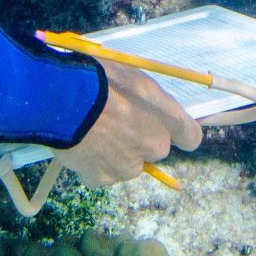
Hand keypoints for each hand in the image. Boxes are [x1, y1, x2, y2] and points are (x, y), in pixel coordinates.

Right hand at [53, 59, 202, 185]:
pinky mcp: (103, 178)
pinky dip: (93, 162)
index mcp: (168, 119)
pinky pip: (101, 172)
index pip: (191, 137)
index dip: (178, 133)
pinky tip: (79, 143)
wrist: (64, 98)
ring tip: (91, 131)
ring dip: (115, 153)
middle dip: (140, 140)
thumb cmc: (101, 77)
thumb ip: (150, 99)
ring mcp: (129, 166)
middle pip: (155, 149)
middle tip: (115, 123)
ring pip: (127, 163)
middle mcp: (155, 147)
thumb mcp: (135, 77)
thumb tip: (149, 108)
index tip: (164, 127)